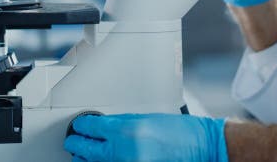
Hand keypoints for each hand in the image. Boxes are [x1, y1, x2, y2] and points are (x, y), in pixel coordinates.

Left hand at [64, 113, 228, 161]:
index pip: (90, 128)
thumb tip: (101, 128)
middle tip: (74, 142)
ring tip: (83, 155)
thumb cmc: (181, 133)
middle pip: (85, 150)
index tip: (79, 126)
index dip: (81, 126)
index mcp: (126, 130)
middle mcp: (123, 151)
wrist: (202, 148)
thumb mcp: (146, 119)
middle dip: (77, 144)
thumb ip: (120, 124)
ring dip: (86, 159)